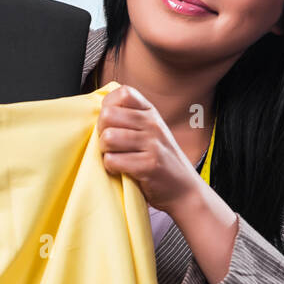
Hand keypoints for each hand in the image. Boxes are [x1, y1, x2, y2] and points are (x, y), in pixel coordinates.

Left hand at [96, 84, 204, 214]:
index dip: (109, 107)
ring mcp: (152, 144)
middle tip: (111, 145)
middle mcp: (152, 124)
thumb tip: (98, 113)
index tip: (111, 123)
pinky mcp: (149, 165)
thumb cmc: (160, 160)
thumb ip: (129, 119)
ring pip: (108, 138)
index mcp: (150, 113)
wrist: (184, 189)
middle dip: (101, 132)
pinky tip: (122, 170)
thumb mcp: (150, 132)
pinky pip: (113, 160)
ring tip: (117, 157)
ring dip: (105, 151)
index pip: (123, 93)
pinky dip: (111, 168)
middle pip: (108, 115)